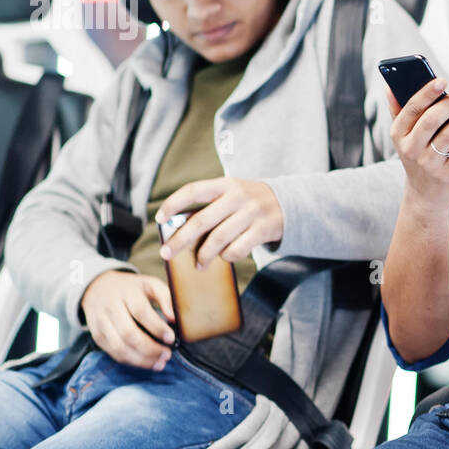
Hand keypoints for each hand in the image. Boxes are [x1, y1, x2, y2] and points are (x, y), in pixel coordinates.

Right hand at [80, 270, 176, 368]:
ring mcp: (101, 323)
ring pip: (119, 347)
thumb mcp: (149, 284)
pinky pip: (113, 353)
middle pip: (129, 333)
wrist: (97, 288)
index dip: (156, 327)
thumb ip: (165, 297)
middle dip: (150, 348)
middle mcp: (111, 308)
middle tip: (167, 354)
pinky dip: (130, 361)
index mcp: (126, 292)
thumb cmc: (130, 288)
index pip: (141, 311)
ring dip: (141, 359)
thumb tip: (174, 317)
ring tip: (159, 363)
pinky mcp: (97, 335)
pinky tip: (145, 362)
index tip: (171, 338)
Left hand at [156, 177, 283, 269]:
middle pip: (201, 220)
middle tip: (166, 253)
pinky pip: (237, 249)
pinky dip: (228, 256)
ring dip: (204, 255)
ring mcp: (251, 213)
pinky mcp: (263, 229)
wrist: (287, 203)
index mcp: (224, 184)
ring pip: (218, 239)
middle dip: (180, 240)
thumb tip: (180, 230)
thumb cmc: (248, 202)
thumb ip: (210, 206)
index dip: (174, 204)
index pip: (193, 190)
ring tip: (198, 264)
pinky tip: (225, 257)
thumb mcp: (231, 193)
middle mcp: (237, 196)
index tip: (160, 218)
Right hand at [386, 77, 448, 207]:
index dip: (427, 92)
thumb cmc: (418, 157)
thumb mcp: (405, 137)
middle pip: (431, 119)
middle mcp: (410, 149)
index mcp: (399, 134)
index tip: (442, 81)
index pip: (412, 108)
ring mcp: (428, 164)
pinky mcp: (446, 176)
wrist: (425, 195)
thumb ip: (399, 111)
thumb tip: (389, 86)